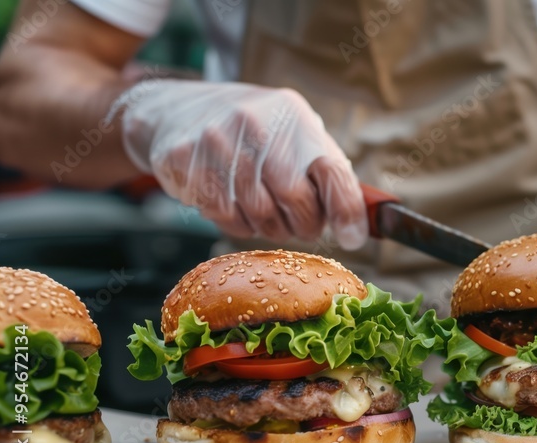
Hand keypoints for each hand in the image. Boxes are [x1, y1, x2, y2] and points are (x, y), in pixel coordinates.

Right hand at [110, 80, 367, 247]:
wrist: (178, 109)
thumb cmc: (254, 131)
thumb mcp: (294, 133)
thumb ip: (327, 173)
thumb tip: (358, 227)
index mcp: (293, 116)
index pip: (332, 170)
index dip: (346, 211)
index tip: (353, 239)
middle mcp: (256, 124)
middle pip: (296, 200)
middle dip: (305, 224)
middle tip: (303, 224)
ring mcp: (217, 142)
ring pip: (260, 216)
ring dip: (271, 227)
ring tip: (267, 210)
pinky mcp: (185, 162)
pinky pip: (224, 218)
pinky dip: (238, 224)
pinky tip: (236, 206)